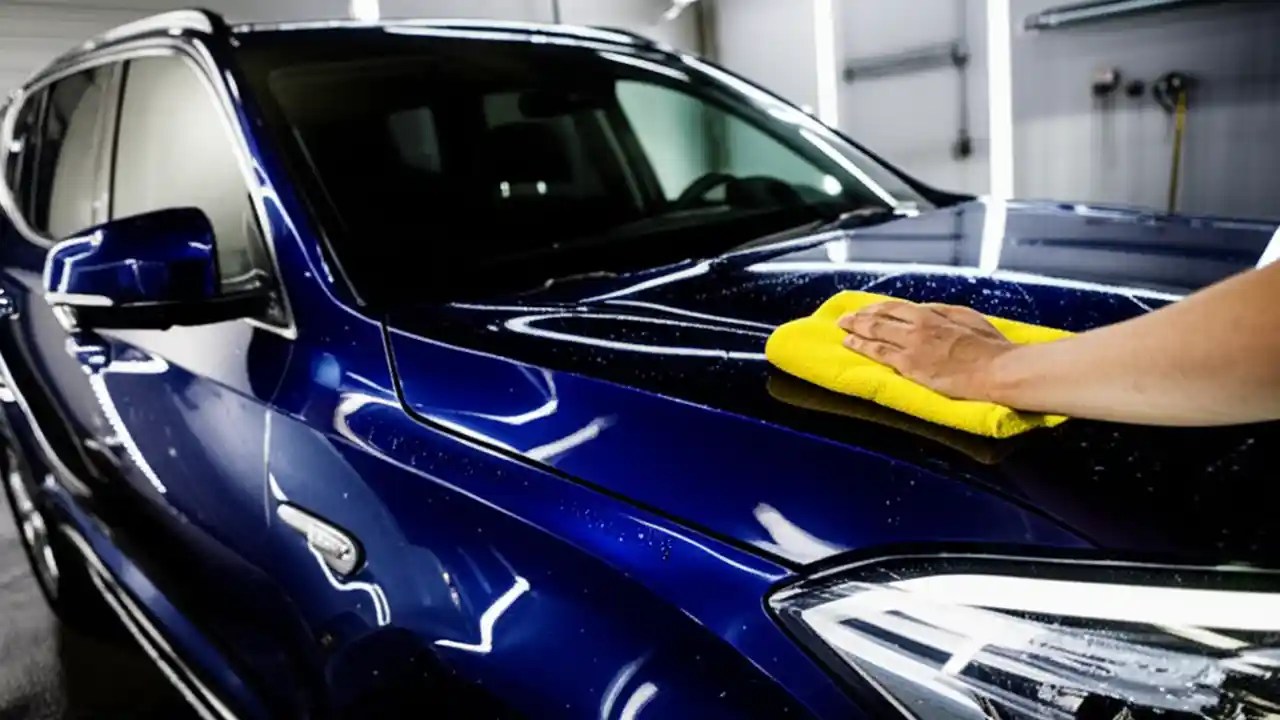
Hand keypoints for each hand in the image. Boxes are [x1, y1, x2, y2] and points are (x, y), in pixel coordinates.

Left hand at [837, 302, 1015, 400]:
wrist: (997, 369)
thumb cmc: (990, 347)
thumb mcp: (967, 318)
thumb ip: (943, 312)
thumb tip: (923, 309)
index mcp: (933, 314)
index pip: (896, 307)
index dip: (878, 308)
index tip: (866, 309)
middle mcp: (918, 325)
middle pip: (881, 317)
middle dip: (860, 316)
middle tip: (845, 318)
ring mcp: (912, 344)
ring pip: (875, 332)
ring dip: (855, 328)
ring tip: (843, 328)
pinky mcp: (910, 364)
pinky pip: (879, 353)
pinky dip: (861, 346)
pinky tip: (850, 343)